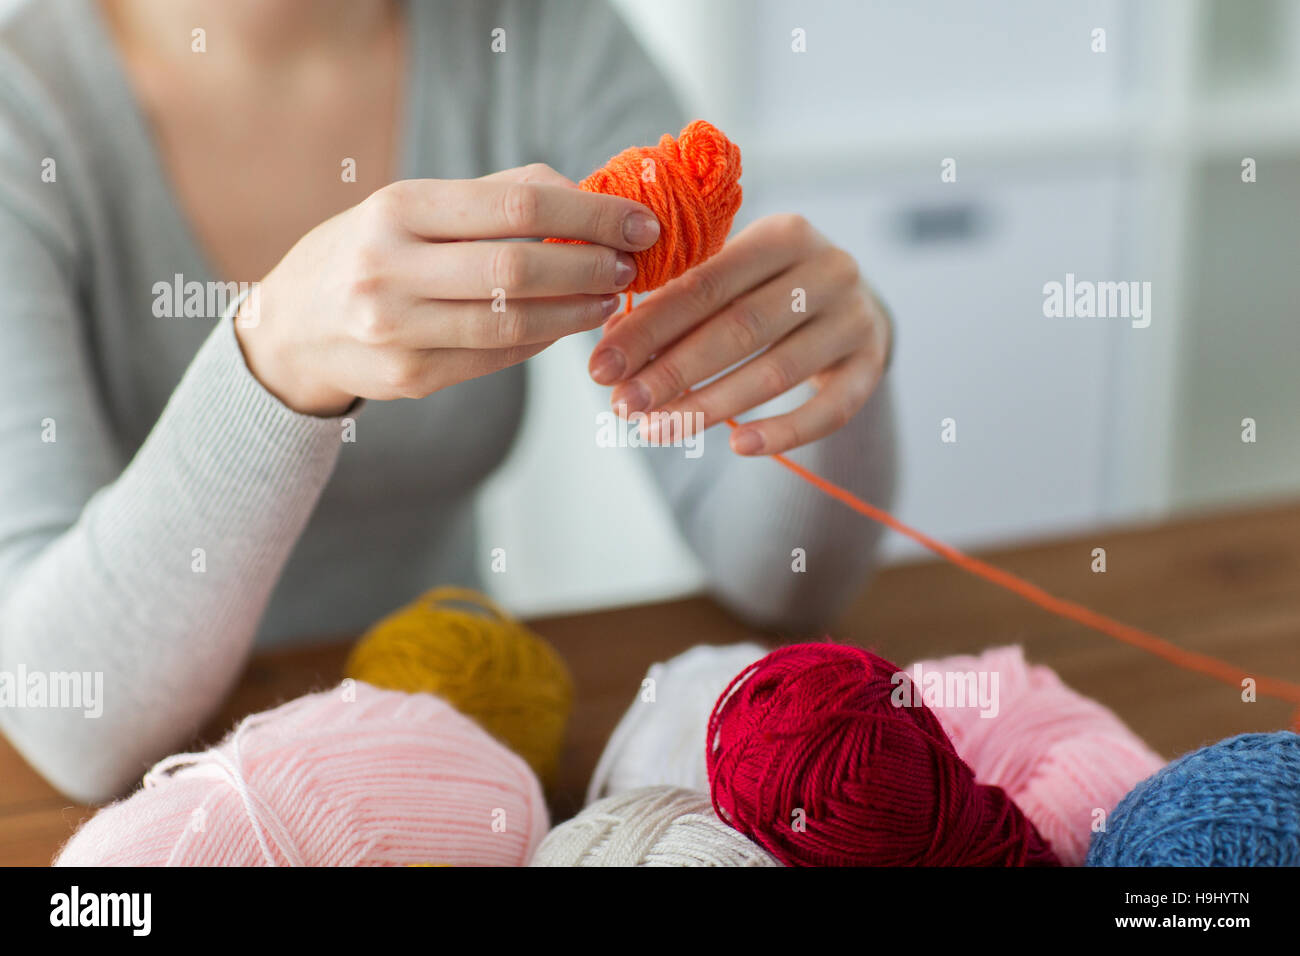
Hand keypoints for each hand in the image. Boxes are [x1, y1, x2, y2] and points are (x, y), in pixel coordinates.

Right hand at [236, 164, 660, 415]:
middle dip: (591, 266)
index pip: (517, 205)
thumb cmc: (364, 252)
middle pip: (521, 268)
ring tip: (608, 297)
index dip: (591, 214)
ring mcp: (397, 331)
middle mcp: (389, 269)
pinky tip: (566, 324)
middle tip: (628, 265)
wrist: (291, 330)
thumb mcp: (409, 207)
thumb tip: (584, 193)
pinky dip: (542, 340)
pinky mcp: (410, 378)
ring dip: (576, 312)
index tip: (637, 222)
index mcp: (395, 210)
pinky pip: (498, 358)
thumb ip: (493, 197)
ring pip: (515, 323)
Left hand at [589, 214, 890, 454]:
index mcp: (784, 234)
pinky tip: (738, 446)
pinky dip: (783, 432)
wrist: (854, 305)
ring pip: (776, 371)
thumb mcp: (732, 276)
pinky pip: (829, 409)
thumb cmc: (770, 290)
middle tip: (622, 406)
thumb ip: (679, 301)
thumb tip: (611, 342)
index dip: (649, 328)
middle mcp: (828, 269)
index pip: (706, 284)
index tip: (602, 366)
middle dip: (672, 372)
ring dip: (711, 406)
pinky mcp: (872, 364)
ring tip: (658, 431)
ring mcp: (855, 318)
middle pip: (739, 328)